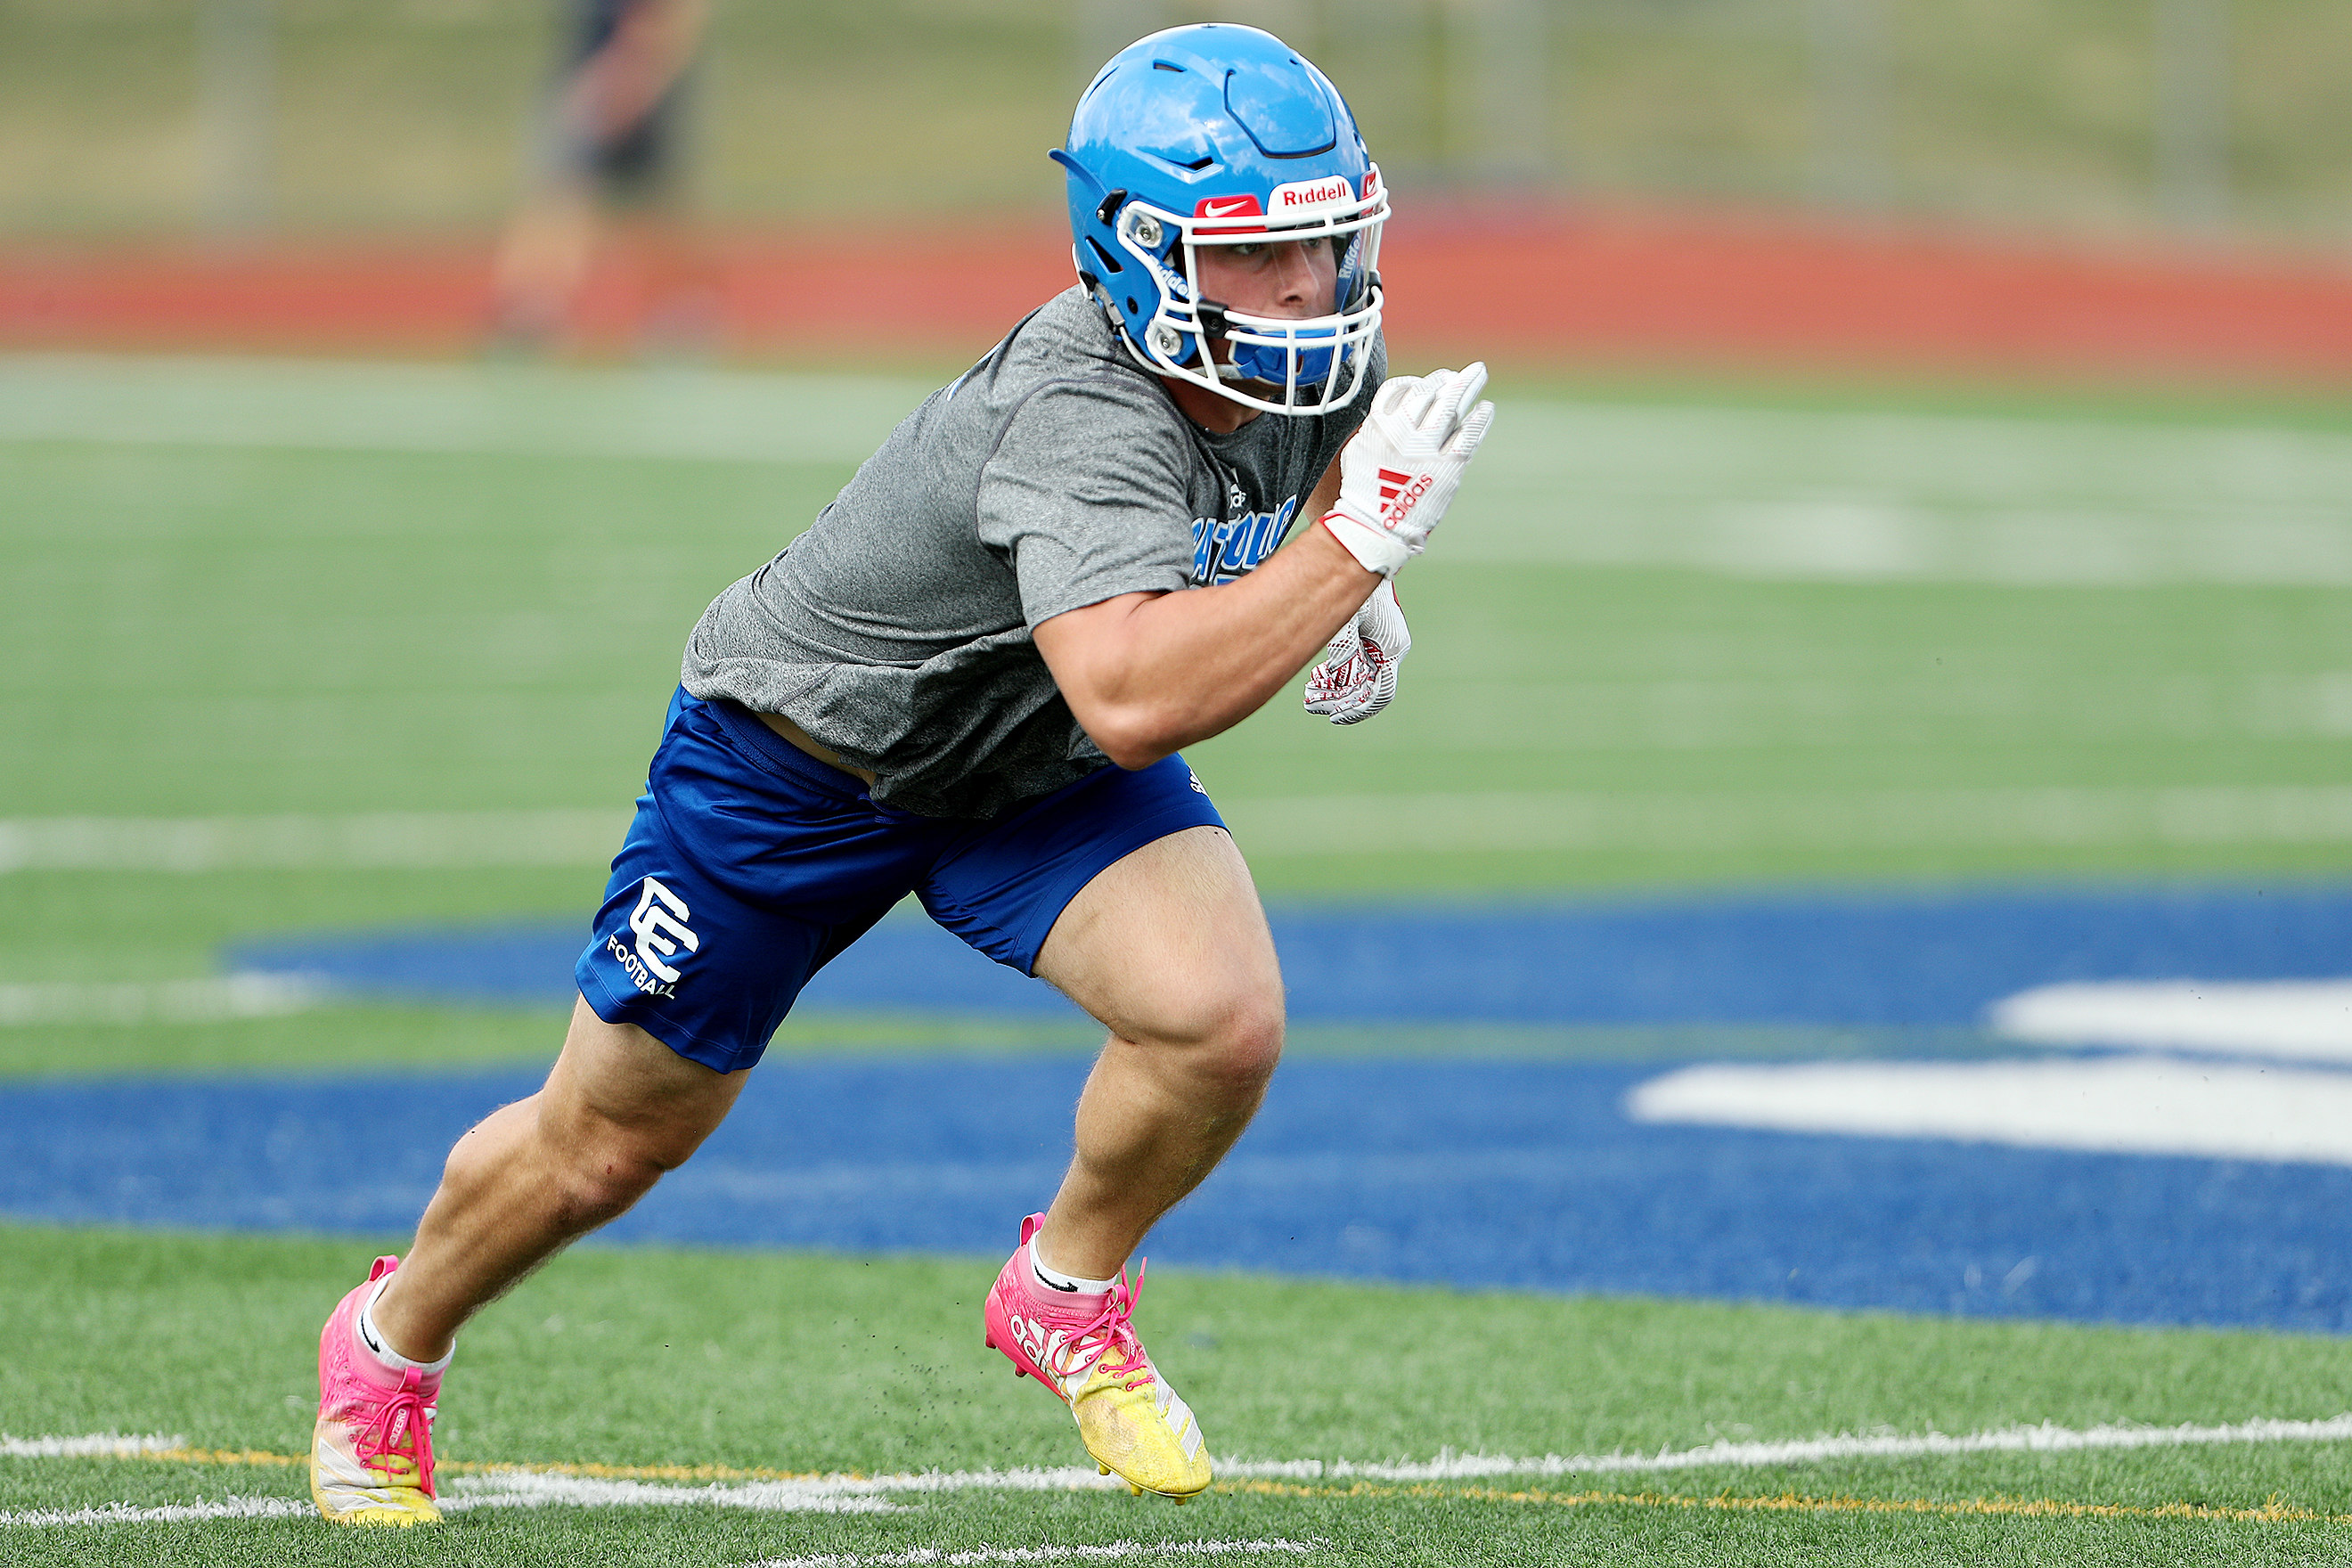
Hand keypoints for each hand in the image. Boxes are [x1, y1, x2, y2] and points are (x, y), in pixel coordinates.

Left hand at [1303, 578, 1409, 724]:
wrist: (1365, 553)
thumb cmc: (1359, 582)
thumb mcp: (1350, 614)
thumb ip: (1344, 643)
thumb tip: (1334, 671)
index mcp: (1391, 647)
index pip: (1379, 694)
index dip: (1356, 710)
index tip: (1333, 716)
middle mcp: (1388, 649)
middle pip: (1365, 689)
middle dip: (1338, 700)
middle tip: (1311, 703)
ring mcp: (1379, 644)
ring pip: (1358, 679)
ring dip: (1335, 689)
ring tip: (1310, 692)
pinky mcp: (1368, 637)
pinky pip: (1354, 665)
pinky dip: (1336, 674)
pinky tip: (1318, 675)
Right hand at [1319, 362, 1494, 577]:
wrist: (1377, 526)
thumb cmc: (1365, 492)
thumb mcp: (1358, 449)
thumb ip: (1377, 426)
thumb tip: (1393, 411)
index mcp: (1380, 424)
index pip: (1401, 388)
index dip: (1417, 382)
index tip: (1428, 382)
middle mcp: (1405, 430)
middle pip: (1429, 391)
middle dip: (1445, 379)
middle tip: (1458, 374)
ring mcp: (1428, 447)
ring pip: (1451, 405)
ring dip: (1467, 386)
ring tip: (1478, 374)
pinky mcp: (1449, 465)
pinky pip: (1469, 433)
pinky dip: (1479, 418)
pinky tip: (1486, 408)